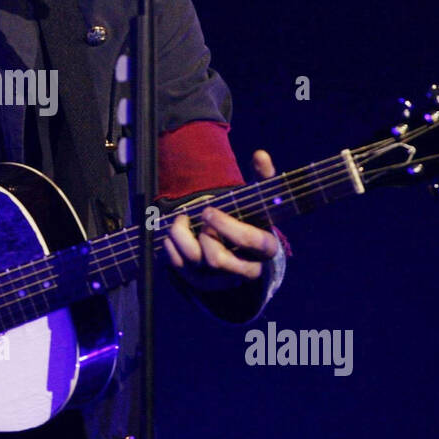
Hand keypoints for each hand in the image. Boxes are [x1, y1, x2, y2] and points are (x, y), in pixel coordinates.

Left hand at [162, 149, 279, 292]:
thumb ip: (263, 178)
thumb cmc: (251, 221)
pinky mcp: (201, 284)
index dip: (226, 225)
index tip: (209, 210)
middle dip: (203, 234)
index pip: (250, 241)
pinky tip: (173, 233)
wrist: (244, 256)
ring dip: (182, 236)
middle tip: (201, 215)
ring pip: (194, 262)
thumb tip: (261, 154)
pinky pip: (179, 266)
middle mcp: (246, 270)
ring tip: (182, 219)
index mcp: (266, 249)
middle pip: (217, 258)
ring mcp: (222, 280)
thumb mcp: (259, 201)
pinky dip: (171, 246)